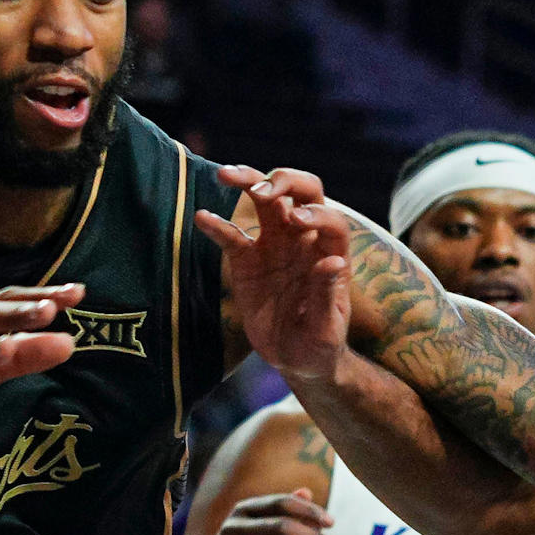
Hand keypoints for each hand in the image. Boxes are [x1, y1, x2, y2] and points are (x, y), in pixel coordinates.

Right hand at [191, 165, 352, 385]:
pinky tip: (201, 217)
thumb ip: (326, 295)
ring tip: (225, 175)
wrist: (296, 359)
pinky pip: (231, 235)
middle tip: (262, 191)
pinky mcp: (247, 260)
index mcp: (329, 253)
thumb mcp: (325, 328)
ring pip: (265, 201)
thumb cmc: (320, 344)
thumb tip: (333, 262)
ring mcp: (274, 246)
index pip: (329, 218)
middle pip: (301, 192)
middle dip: (283, 181)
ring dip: (249, 181)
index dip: (315, 213)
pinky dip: (216, 225)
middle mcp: (304, 241)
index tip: (296, 220)